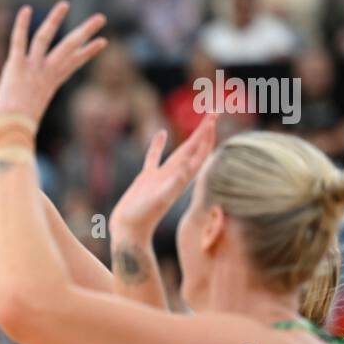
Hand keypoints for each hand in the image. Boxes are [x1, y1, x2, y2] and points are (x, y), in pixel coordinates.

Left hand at [0, 2, 107, 136]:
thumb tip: (30, 124)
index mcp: (51, 84)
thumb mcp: (29, 119)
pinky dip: (21, 25)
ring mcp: (32, 68)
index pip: (73, 64)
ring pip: (46, 38)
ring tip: (64, 4)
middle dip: (85, 32)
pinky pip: (19, 41)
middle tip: (101, 18)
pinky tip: (26, 9)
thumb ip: (31, 116)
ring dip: (55, 20)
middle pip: (69, 48)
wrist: (14, 132)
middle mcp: (45, 73)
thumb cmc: (18, 131)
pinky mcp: (16, 66)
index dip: (87, 52)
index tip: (102, 42)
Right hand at [109, 112, 217, 239]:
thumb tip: (186, 167)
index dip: (207, 135)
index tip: (213, 117)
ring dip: (190, 137)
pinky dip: (158, 144)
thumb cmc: (143, 217)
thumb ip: (173, 184)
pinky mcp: (147, 178)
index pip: (200, 152)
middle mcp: (175, 176)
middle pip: (194, 149)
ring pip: (179, 151)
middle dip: (205, 131)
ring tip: (200, 123)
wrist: (129, 231)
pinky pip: (155, 156)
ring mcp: (162, 176)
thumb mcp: (160, 199)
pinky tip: (161, 133)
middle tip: (214, 112)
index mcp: (181, 179)